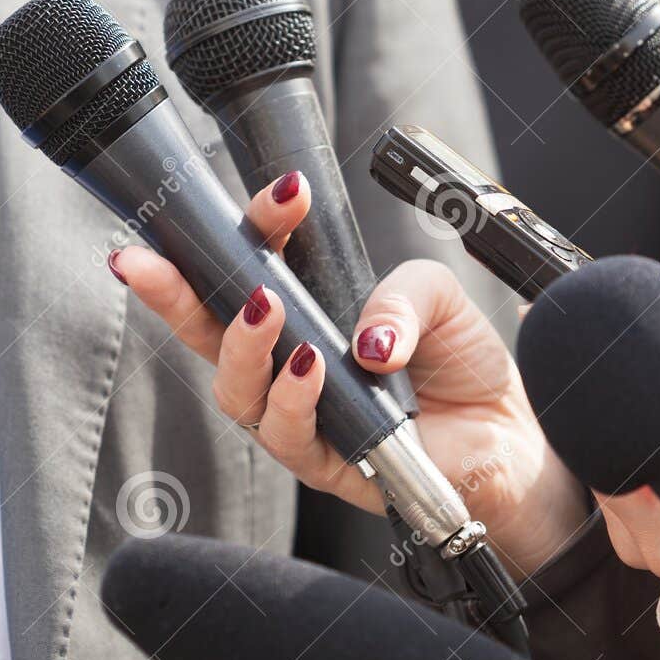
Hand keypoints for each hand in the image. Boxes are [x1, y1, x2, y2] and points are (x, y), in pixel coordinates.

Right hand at [108, 172, 582, 578]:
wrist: (512, 439)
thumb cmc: (463, 366)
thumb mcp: (436, 297)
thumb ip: (400, 294)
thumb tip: (363, 338)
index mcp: (303, 315)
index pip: (249, 269)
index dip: (248, 230)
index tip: (277, 196)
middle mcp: (287, 366)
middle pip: (207, 332)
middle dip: (170, 293)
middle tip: (148, 261)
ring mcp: (300, 416)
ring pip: (234, 388)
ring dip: (242, 344)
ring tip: (266, 305)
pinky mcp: (326, 462)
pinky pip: (286, 434)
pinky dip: (291, 396)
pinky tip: (309, 365)